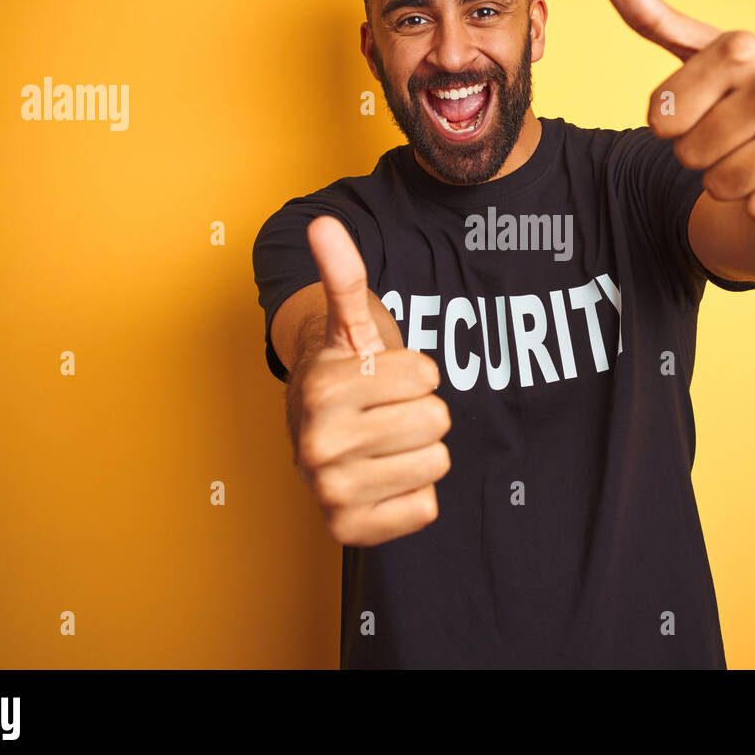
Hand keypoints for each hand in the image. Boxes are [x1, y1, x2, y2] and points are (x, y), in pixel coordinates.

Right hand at [294, 215, 451, 546]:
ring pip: (437, 464)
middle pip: (437, 421)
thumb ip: (343, 274)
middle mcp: (319, 445)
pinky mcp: (349, 531)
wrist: (316, 431)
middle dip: (421, 412)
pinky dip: (413, 496)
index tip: (384, 377)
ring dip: (419, 452)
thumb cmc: (347, 374)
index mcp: (323, 388)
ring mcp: (331, 492)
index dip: (417, 372)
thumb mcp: (349, 324)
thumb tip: (323, 223)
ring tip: (384, 442)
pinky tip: (383, 478)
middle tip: (386, 412)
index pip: (428, 375)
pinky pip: (426, 509)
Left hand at [601, 0, 754, 222]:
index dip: (676, 123)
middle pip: (689, 156)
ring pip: (721, 187)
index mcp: (738, 48)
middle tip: (739, 131)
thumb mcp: (709, 49)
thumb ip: (654, 18)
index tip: (706, 105)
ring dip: (732, 180)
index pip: (660, 120)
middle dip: (705, 153)